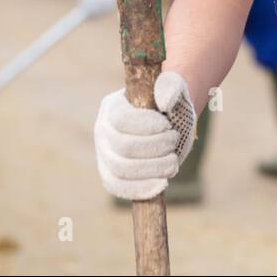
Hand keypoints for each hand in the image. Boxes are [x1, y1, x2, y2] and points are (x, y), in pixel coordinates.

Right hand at [94, 70, 196, 200]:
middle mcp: (103, 130)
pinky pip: (118, 187)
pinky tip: (162, 184)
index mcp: (112, 106)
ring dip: (153, 168)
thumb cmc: (168, 104)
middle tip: (174, 140)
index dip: (147, 125)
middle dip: (155, 147)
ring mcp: (104, 154)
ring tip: (173, 162)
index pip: (121, 119)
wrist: (167, 124)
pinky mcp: (111, 175)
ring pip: (121, 169)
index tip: (168, 125)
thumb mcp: (173, 89)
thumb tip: (165, 101)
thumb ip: (170, 87)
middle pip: (122, 147)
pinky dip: (140, 188)